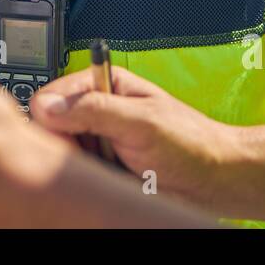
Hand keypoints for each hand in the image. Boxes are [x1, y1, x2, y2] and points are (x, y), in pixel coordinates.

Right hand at [31, 65, 264, 226]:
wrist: (215, 180)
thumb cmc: (192, 143)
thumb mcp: (142, 121)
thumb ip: (95, 110)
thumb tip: (49, 106)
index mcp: (105, 84)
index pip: (53, 95)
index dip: (52, 117)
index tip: (65, 136)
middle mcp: (98, 110)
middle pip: (52, 125)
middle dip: (66, 144)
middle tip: (93, 156)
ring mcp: (100, 140)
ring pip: (62, 152)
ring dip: (79, 164)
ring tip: (109, 169)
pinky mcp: (103, 167)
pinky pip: (78, 174)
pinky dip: (87, 180)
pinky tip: (109, 180)